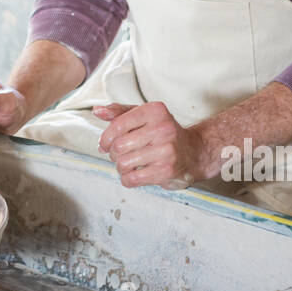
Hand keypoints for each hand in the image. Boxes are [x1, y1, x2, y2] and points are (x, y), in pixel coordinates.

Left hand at [94, 102, 215, 189]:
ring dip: (120, 167)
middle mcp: (162, 128)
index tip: (105, 144)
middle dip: (113, 154)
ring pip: (123, 164)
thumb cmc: (163, 133)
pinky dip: (127, 179)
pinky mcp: (167, 171)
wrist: (194, 152)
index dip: (105, 138)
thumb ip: (119, 112)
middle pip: (118, 146)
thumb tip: (97, 111)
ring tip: (127, 164)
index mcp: (154, 111)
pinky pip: (133, 179)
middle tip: (119, 155)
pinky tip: (133, 174)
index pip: (117, 125)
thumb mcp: (144, 116)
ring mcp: (166, 150)